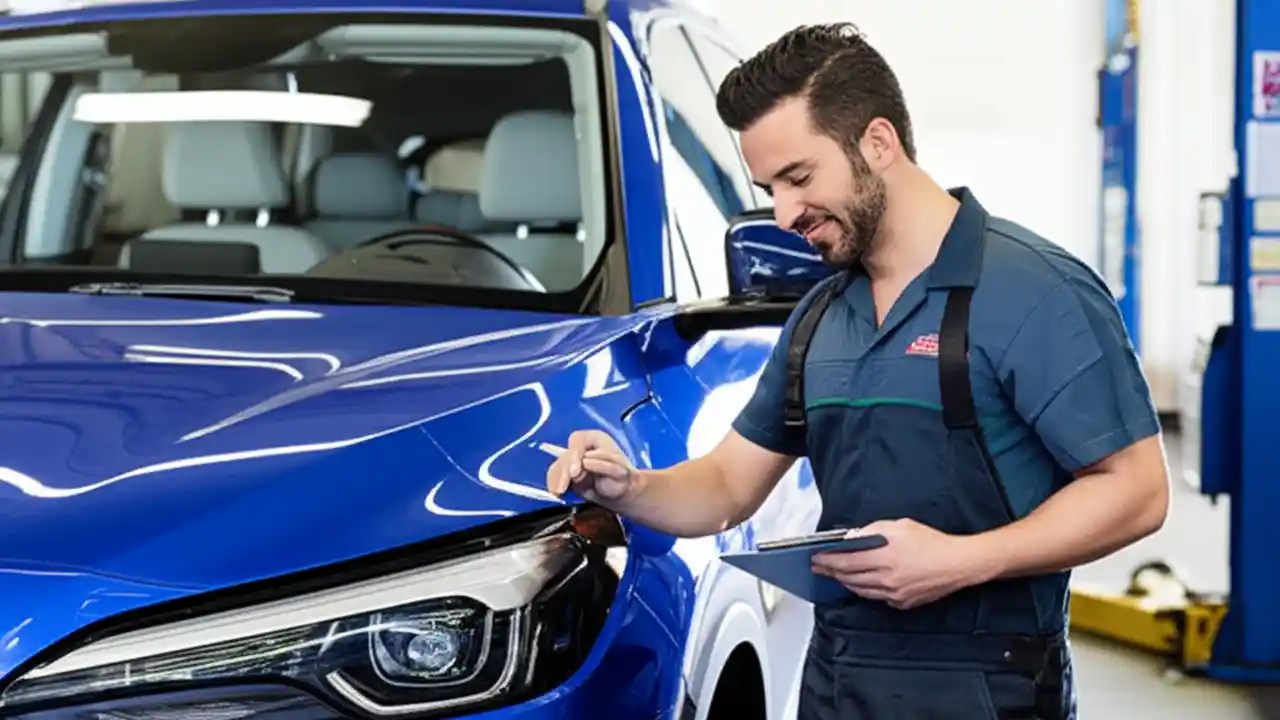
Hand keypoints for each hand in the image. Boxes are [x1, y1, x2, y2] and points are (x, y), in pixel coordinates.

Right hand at [545, 430, 638, 504]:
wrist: (620, 490)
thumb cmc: (622, 478)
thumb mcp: (619, 470)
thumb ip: (604, 465)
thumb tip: (585, 462)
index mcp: (594, 438)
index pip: (578, 442)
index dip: (574, 456)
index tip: (575, 473)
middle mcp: (580, 446)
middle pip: (566, 456)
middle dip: (564, 472)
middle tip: (562, 489)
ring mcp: (571, 459)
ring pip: (558, 466)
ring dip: (557, 480)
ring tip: (559, 493)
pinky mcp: (565, 472)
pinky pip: (555, 475)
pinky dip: (554, 484)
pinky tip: (556, 493)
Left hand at [810, 519, 990, 609]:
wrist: (958, 564)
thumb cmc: (932, 542)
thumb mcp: (900, 526)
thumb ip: (873, 531)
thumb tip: (852, 538)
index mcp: (884, 557)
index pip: (846, 561)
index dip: (827, 560)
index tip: (815, 557)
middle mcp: (886, 579)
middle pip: (849, 577)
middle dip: (830, 571)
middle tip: (817, 567)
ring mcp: (894, 594)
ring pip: (860, 590)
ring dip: (844, 582)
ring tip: (834, 575)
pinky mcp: (902, 603)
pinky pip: (876, 597)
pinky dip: (863, 590)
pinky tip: (858, 583)